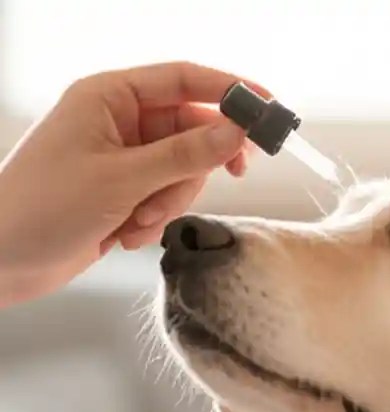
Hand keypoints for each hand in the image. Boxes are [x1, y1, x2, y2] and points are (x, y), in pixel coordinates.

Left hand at [0, 62, 262, 305]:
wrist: (0, 261)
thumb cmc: (42, 207)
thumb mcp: (123, 179)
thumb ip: (186, 154)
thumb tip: (237, 132)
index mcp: (108, 97)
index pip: (184, 79)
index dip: (230, 90)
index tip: (268, 108)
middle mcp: (117, 121)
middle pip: (192, 130)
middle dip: (196, 167)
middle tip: (235, 176)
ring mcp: (122, 158)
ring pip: (185, 170)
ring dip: (170, 202)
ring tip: (137, 221)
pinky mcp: (124, 191)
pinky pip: (167, 197)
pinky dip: (155, 218)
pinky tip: (124, 234)